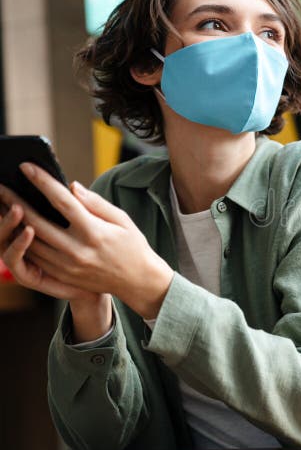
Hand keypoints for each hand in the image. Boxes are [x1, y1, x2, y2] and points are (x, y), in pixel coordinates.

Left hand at [0, 163, 174, 318]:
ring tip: (2, 204)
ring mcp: (67, 265)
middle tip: (0, 185)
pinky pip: (35, 256)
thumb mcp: (122, 220)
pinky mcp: (62, 275)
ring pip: (30, 241)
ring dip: (13, 222)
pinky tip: (14, 227)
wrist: (137, 281)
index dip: (43, 182)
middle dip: (14, 201)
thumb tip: (72, 186)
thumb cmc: (132, 246)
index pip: (63, 202)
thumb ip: (96, 203)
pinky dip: (22, 240)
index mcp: (94, 232)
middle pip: (37, 222)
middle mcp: (77, 250)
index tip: (27, 167)